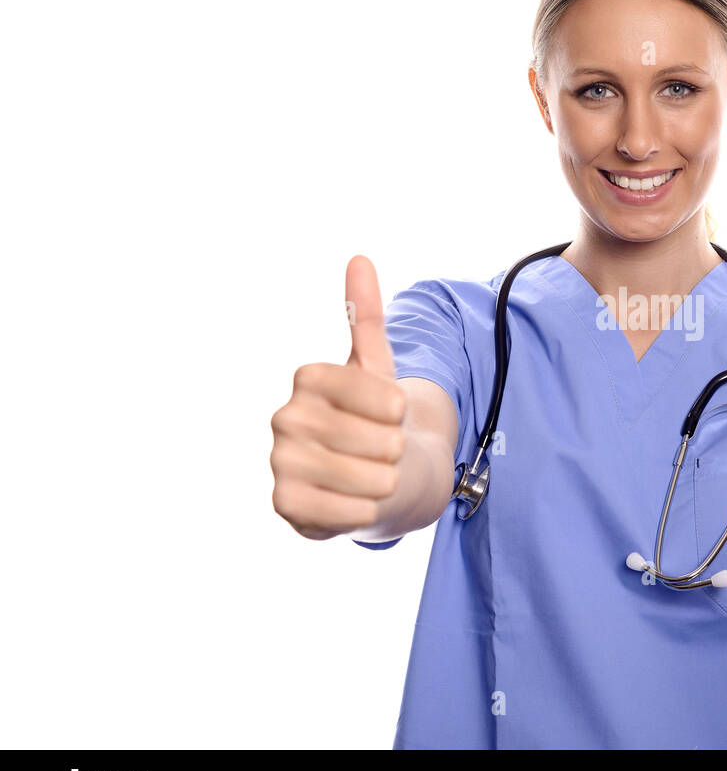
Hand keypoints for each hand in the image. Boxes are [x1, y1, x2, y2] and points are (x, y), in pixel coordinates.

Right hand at [270, 256, 406, 539]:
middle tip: (377, 451)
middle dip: (394, 452)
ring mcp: (281, 462)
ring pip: (374, 479)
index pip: (389, 399)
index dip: (401, 413)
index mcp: (308, 378)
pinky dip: (366, 511)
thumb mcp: (376, 368)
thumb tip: (359, 258)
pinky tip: (353, 501)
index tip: (387, 414)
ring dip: (384, 482)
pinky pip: (354, 511)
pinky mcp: (286, 505)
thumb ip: (366, 316)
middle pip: (385, 441)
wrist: (364, 478)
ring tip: (368, 475)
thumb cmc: (373, 420)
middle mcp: (285, 417)